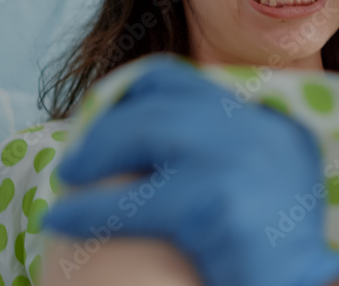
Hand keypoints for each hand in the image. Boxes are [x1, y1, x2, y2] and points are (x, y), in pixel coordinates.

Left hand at [41, 56, 338, 285]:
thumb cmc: (272, 256)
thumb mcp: (267, 183)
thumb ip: (229, 150)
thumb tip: (152, 135)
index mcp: (271, 123)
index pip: (183, 82)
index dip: (134, 98)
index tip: (106, 123)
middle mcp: (261, 129)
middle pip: (161, 102)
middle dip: (108, 127)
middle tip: (78, 161)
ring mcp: (240, 159)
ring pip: (145, 132)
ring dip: (96, 153)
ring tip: (69, 178)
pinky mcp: (215, 201)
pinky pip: (133, 200)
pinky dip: (90, 209)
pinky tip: (66, 219)